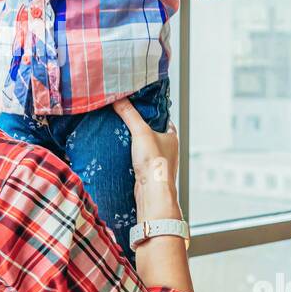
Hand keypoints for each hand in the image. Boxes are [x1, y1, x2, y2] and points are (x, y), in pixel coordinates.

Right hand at [112, 98, 180, 217]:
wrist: (153, 192)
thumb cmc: (155, 163)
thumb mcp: (140, 132)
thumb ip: (129, 114)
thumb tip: (118, 99)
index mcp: (171, 136)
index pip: (161, 118)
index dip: (150, 112)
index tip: (137, 106)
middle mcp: (168, 148)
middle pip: (152, 132)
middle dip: (139, 128)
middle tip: (125, 120)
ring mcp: (158, 161)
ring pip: (145, 147)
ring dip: (134, 143)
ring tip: (120, 135)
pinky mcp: (149, 172)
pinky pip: (139, 159)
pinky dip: (131, 156)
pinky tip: (121, 153)